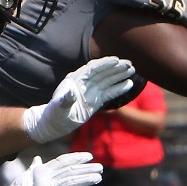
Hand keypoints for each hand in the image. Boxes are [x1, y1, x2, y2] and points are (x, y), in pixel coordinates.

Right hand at [0, 152, 104, 185]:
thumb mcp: (26, 176)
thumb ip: (35, 167)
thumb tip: (38, 158)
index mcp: (42, 171)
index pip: (62, 161)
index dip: (76, 158)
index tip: (89, 156)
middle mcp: (45, 178)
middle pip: (70, 171)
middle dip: (86, 168)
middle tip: (100, 167)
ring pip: (70, 182)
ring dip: (86, 180)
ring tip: (98, 178)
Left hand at [22, 58, 137, 141]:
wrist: (54, 124)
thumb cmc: (54, 115)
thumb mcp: (58, 108)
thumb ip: (64, 100)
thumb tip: (69, 92)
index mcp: (75, 80)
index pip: (92, 69)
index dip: (104, 64)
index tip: (116, 61)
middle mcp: (84, 83)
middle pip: (103, 72)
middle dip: (116, 68)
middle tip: (130, 64)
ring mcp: (91, 91)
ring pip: (108, 81)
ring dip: (119, 75)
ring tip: (132, 70)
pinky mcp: (96, 101)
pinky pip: (109, 93)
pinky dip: (119, 88)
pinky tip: (129, 84)